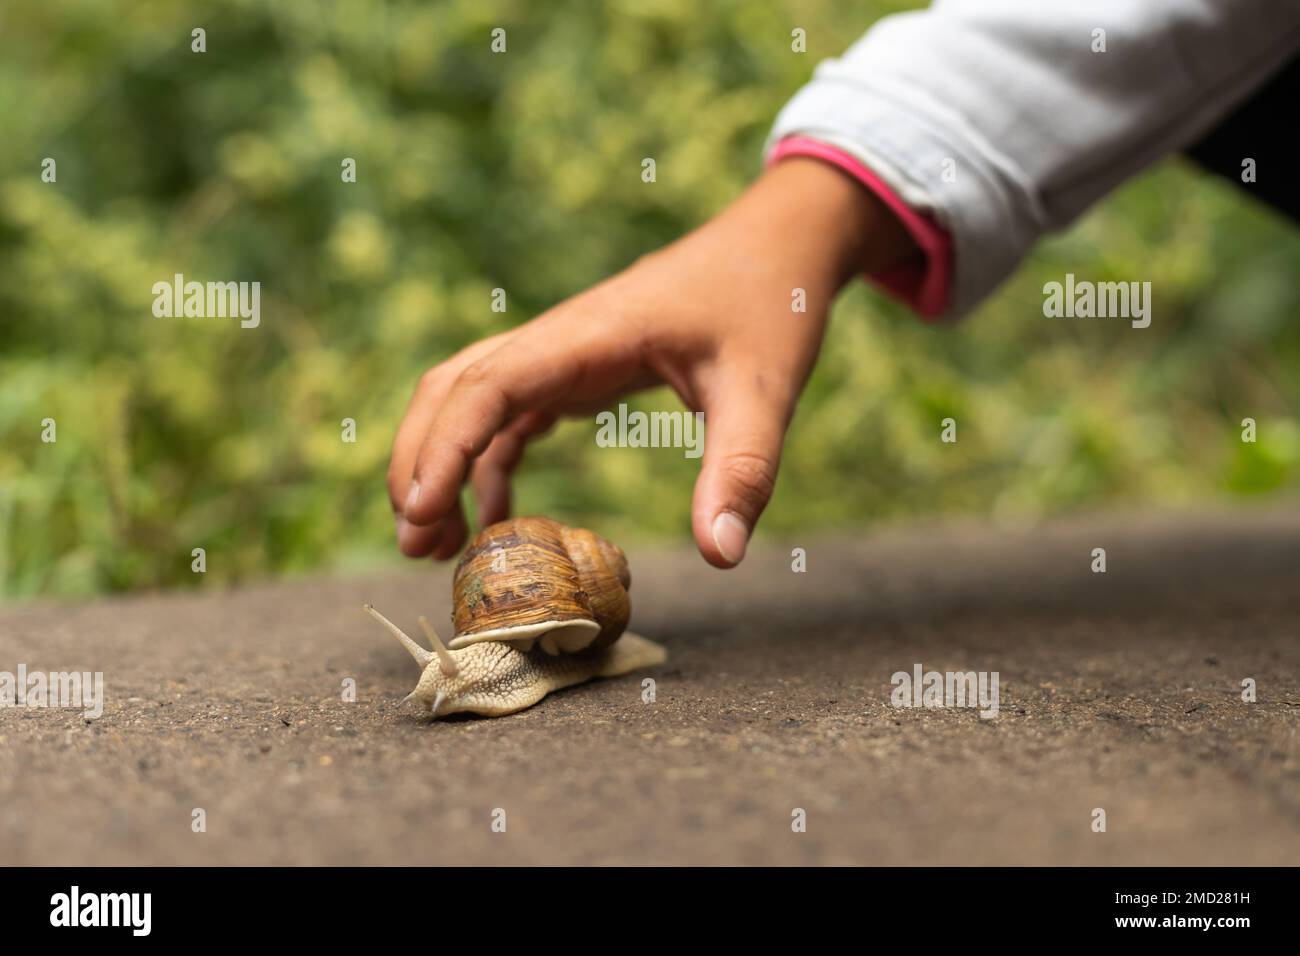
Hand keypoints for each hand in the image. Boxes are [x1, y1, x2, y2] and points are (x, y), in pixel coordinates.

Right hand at [388, 157, 915, 565]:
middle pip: (453, 388)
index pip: (489, 384)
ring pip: (469, 399)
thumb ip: (742, 469)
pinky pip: (509, 415)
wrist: (777, 245)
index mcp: (590, 336)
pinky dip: (486, 465)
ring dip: (441, 462)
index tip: (420, 508)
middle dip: (419, 461)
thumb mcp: (763, 390)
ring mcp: (563, 354)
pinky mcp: (578, 370)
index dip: (445, 445)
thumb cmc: (768, 304)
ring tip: (432, 543)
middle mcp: (560, 341)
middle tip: (412, 543)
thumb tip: (720, 554)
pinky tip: (492, 518)